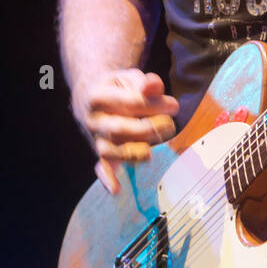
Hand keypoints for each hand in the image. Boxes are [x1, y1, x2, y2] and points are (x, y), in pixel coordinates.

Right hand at [74, 69, 178, 193]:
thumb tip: (154, 87)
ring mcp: (95, 138)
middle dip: (147, 129)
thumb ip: (145, 82)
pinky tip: (116, 189)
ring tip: (152, 151)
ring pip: (110, 150)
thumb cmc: (119, 87)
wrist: (92, 96)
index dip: (153, 105)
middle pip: (118, 129)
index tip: (174, 106)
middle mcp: (92, 120)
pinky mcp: (100, 152)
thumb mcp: (130, 77)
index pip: (128, 103)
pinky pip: (101, 167)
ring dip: (134, 153)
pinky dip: (108, 178)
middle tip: (169, 125)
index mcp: (98, 96)